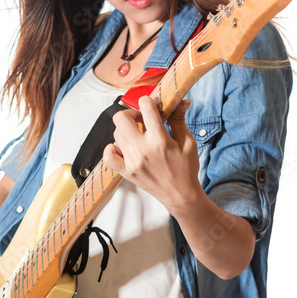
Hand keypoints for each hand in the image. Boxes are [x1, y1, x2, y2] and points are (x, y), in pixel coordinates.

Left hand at [102, 95, 200, 215]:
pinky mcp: (127, 172)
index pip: (146, 108)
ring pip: (116, 134)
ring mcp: (132, 161)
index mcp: (160, 140)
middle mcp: (143, 149)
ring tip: (137, 136)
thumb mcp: (188, 142)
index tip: (150, 105)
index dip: (148, 101)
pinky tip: (122, 147)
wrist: (181, 196)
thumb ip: (179, 120)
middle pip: (121, 118)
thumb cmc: (186, 169)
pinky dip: (111, 149)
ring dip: (125, 130)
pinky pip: (108, 157)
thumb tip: (182, 101)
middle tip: (140, 120)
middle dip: (130, 113)